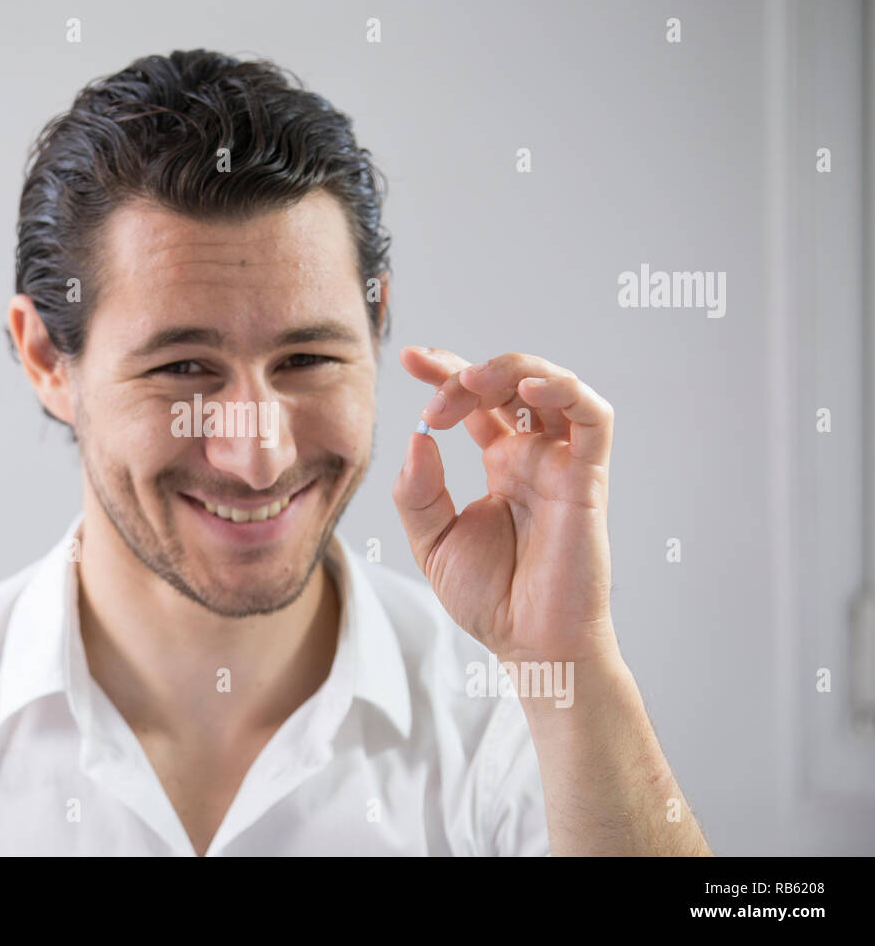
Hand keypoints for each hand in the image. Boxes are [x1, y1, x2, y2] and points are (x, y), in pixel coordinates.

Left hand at [392, 347, 616, 664]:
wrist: (531, 645)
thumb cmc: (491, 600)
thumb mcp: (431, 542)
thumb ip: (418, 492)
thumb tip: (419, 438)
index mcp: (501, 464)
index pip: (476, 402)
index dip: (446, 371)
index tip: (408, 357)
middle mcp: (533, 456)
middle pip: (508, 385)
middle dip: (467, 374)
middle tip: (436, 397)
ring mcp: (562, 463)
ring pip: (552, 386)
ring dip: (511, 370)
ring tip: (471, 383)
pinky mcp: (589, 478)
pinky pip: (593, 418)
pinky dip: (565, 391)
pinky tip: (528, 388)